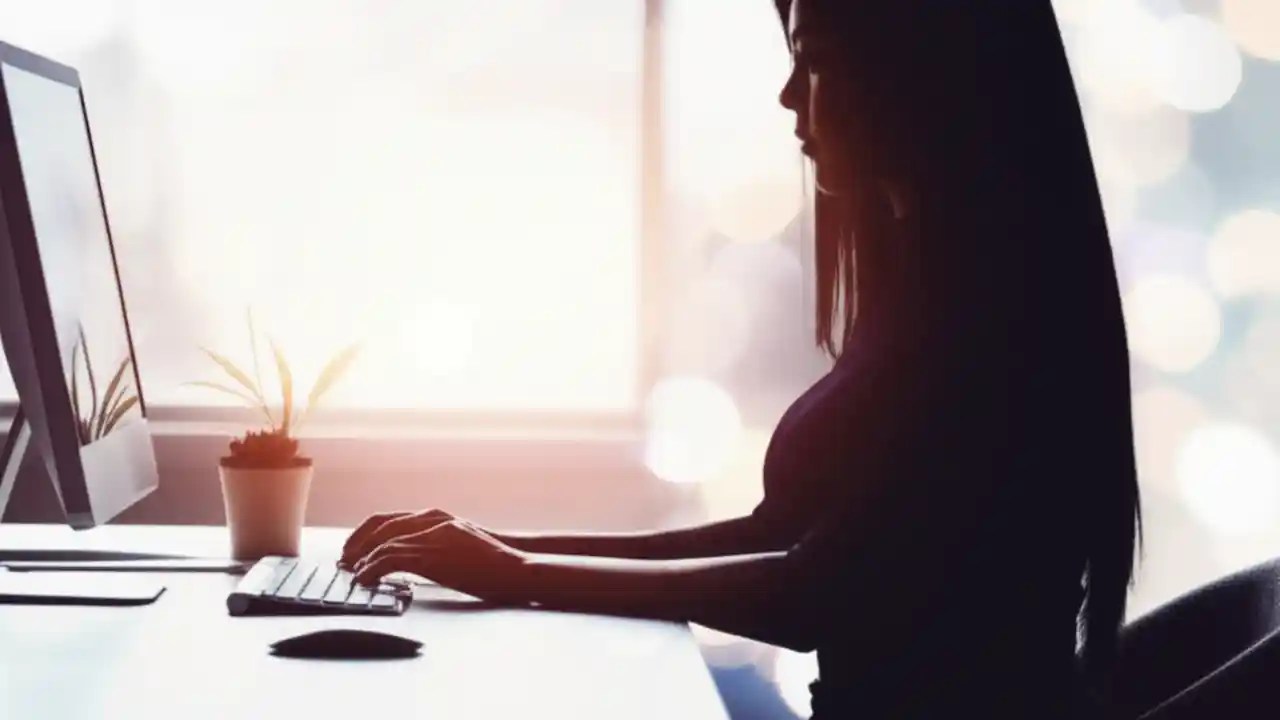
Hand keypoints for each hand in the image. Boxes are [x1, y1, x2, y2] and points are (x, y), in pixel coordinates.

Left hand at [351, 519, 526, 599]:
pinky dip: (372, 569)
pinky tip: (365, 580)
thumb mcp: (462, 542)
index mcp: (437, 516)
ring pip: (383, 543)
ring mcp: (431, 536)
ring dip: (362, 560)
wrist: (514, 566)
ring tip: (352, 574)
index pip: (390, 518)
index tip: (354, 547)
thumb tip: (414, 557)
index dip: (366, 532)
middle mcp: (431, 520)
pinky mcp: (431, 554)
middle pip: (380, 526)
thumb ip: (438, 542)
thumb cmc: (492, 560)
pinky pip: (390, 559)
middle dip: (357, 544)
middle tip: (344, 561)